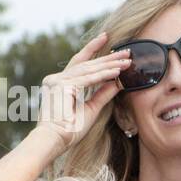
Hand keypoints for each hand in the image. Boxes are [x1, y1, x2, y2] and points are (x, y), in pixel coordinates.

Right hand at [36, 31, 131, 150]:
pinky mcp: (62, 86)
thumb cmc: (70, 130)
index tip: (104, 39)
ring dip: (109, 65)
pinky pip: (88, 79)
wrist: (54, 141)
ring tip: (126, 61)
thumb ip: (102, 93)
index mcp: (59, 83)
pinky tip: (117, 72)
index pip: (78, 62)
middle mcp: (56, 79)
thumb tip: (117, 82)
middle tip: (126, 52)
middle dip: (108, 58)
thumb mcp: (91, 108)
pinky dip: (104, 75)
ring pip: (88, 69)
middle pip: (86, 64)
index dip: (92, 50)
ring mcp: (57, 81)